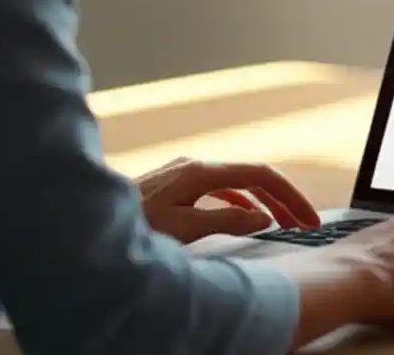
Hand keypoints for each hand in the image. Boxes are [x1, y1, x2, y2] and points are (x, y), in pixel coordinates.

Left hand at [136, 157, 320, 242]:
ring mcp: (186, 173)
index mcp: (202, 171)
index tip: (309, 219)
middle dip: (284, 200)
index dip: (290, 196)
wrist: (84, 220)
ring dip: (266, 203)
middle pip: (254, 177)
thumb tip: (263, 219)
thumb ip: (226, 222)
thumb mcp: (182, 228)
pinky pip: (222, 190)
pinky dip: (243, 203)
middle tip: (307, 224)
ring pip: (239, 183)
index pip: (261, 175)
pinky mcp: (177, 185)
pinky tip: (248, 217)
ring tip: (286, 223)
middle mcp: (196, 166)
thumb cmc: (128, 225)